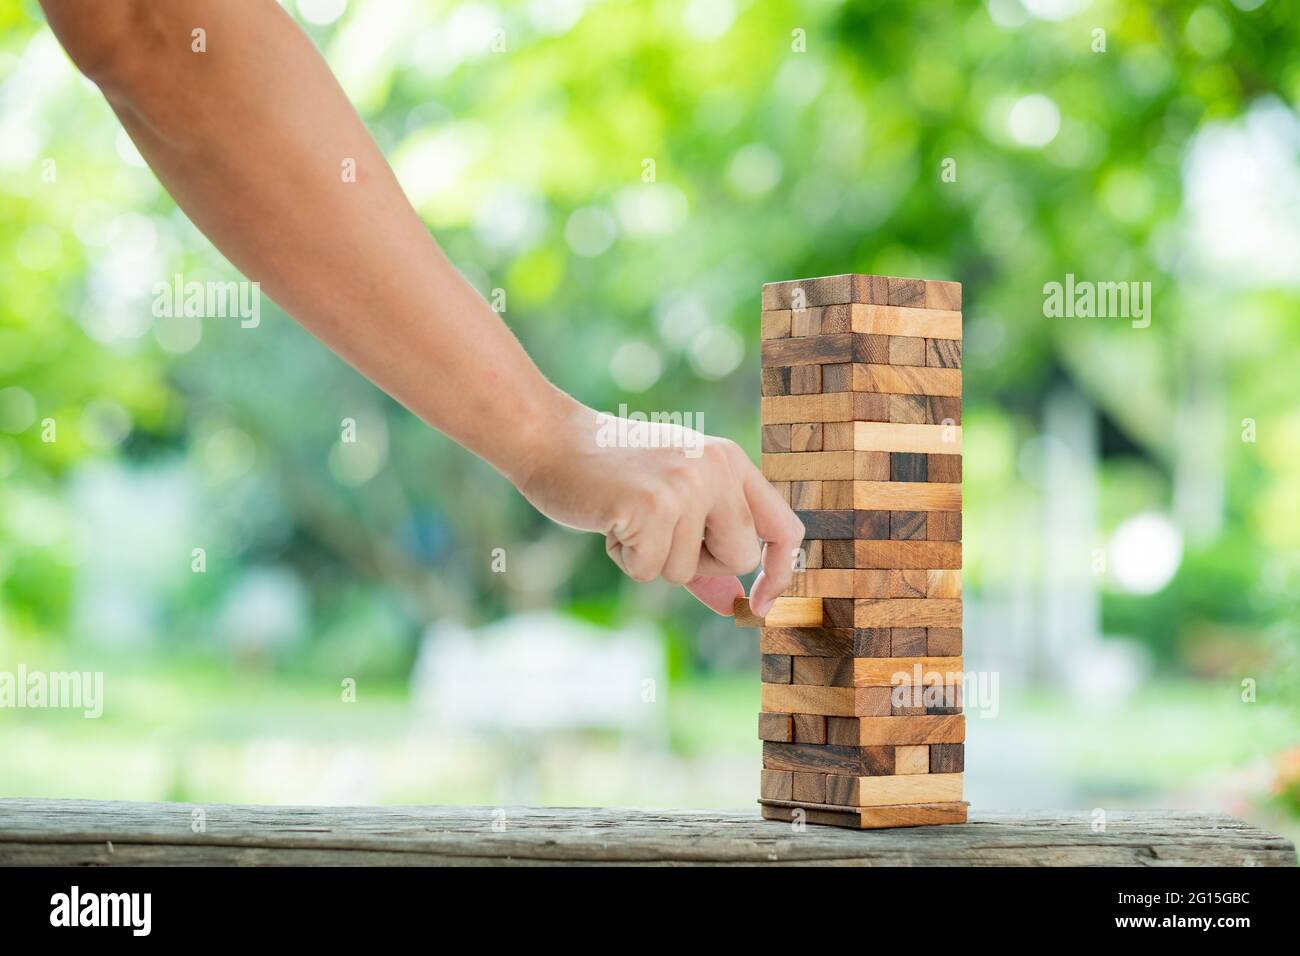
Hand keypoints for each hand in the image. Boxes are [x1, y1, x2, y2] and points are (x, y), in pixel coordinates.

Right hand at [515, 401, 805, 615]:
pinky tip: (610, 521)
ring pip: (688, 570)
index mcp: (731, 462)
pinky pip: (649, 570)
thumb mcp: (672, 502)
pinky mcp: (651, 506)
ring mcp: (686, 485)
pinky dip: (624, 558)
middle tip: (659, 529)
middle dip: (700, 564)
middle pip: (739, 559)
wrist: (551, 439)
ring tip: (627, 517)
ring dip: (652, 559)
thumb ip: (707, 550)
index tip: (760, 604)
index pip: (785, 528)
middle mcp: (718, 468)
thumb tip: (737, 604)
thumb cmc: (612, 475)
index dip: (780, 572)